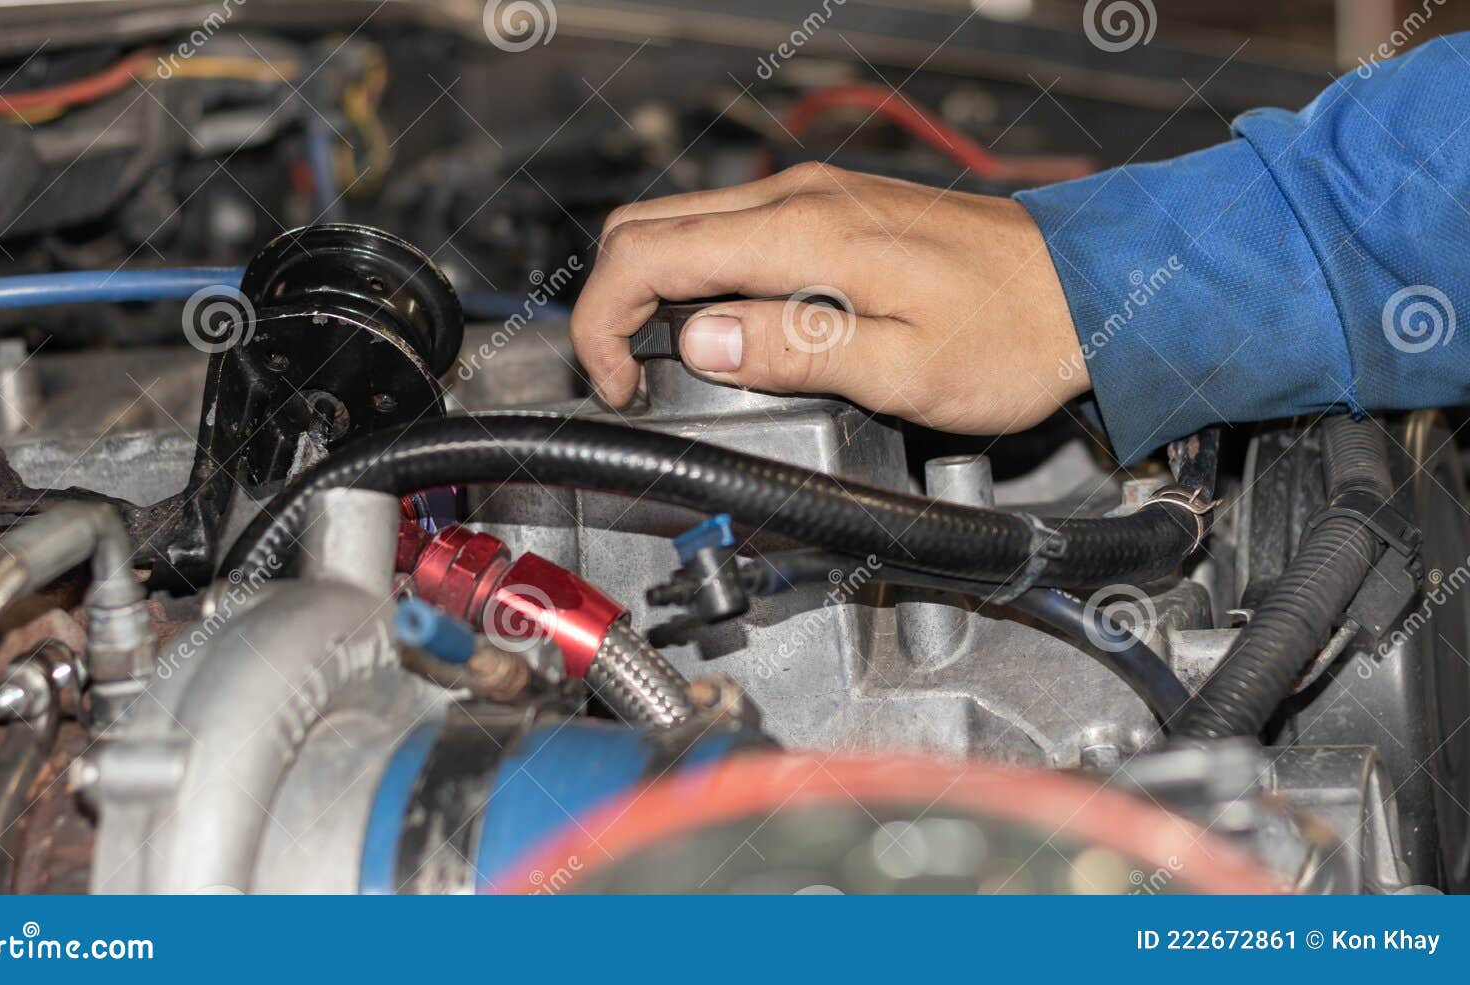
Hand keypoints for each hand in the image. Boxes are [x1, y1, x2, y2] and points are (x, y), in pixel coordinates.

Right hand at [571, 162, 1088, 434]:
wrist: (1082, 290)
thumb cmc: (1013, 334)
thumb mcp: (906, 369)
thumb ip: (798, 352)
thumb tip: (704, 344)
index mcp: (804, 234)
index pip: (650, 256)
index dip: (603, 324)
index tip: (613, 386)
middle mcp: (798, 200)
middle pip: (647, 228)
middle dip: (610, 305)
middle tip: (625, 383)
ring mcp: (811, 200)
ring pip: (682, 228)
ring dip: (650, 294)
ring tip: (663, 369)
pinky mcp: (828, 214)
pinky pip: (729, 234)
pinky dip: (694, 280)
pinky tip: (718, 333)